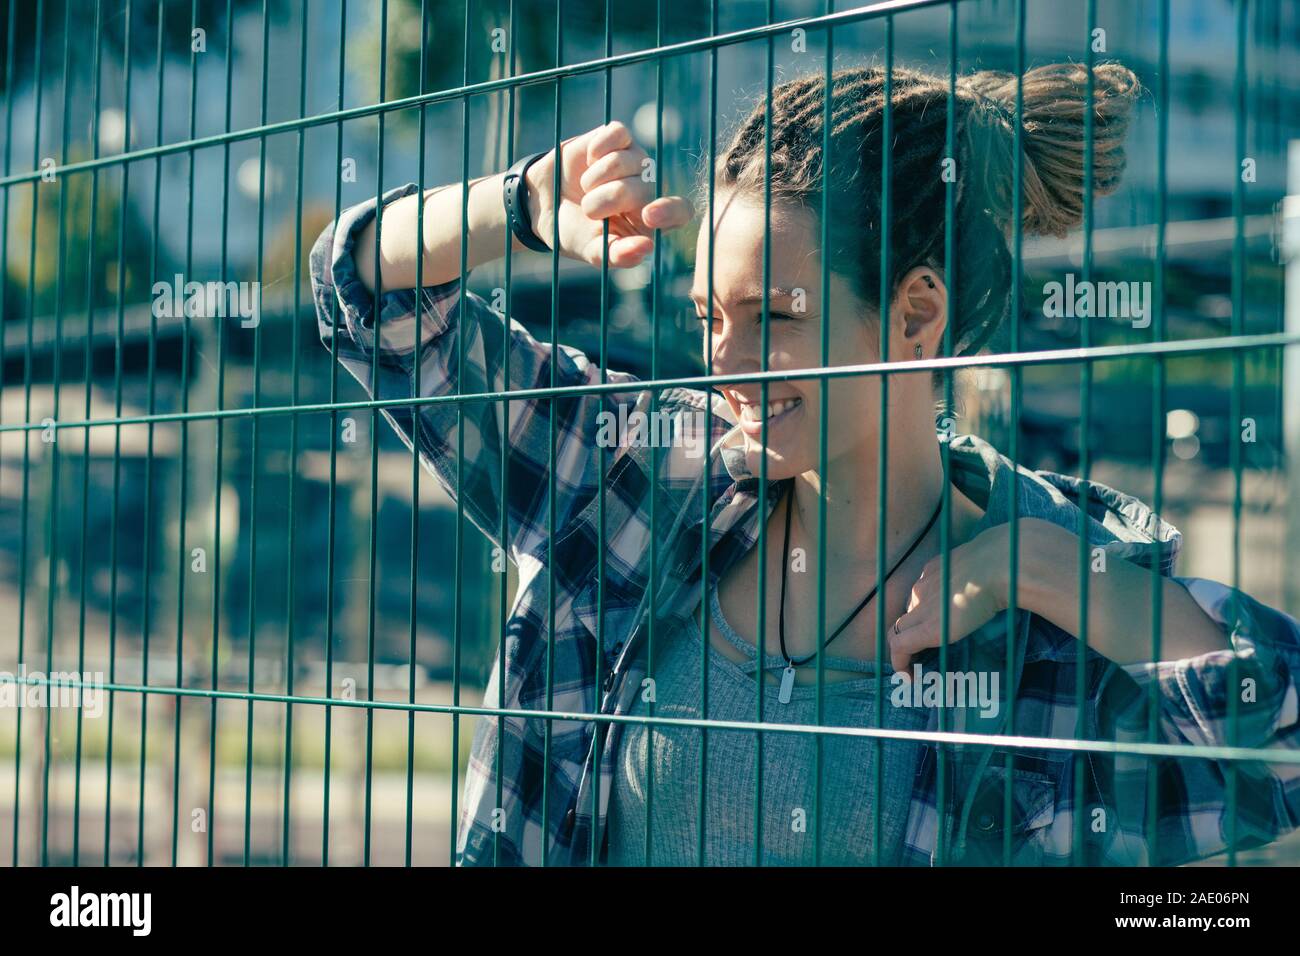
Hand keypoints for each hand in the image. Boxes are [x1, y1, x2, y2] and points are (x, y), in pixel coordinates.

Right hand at [523, 121, 693, 267]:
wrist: (546, 204)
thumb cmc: (577, 232)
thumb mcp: (594, 252)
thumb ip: (619, 255)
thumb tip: (646, 249)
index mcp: (653, 220)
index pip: (680, 211)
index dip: (669, 211)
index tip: (649, 215)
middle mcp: (650, 187)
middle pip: (642, 188)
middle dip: (608, 200)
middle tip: (589, 211)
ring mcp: (636, 159)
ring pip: (624, 161)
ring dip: (595, 178)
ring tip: (586, 187)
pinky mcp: (619, 137)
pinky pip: (617, 134)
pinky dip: (597, 148)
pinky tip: (589, 160)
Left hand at [887, 524, 1010, 676]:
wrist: (998, 566)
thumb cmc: (1003, 562)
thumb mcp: (988, 565)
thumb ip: (986, 575)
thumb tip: (1011, 582)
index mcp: (935, 570)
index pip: (921, 596)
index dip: (923, 614)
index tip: (935, 626)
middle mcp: (922, 588)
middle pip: (908, 614)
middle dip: (911, 633)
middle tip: (923, 652)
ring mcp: (921, 608)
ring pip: (898, 630)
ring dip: (904, 650)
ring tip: (914, 667)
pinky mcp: (926, 628)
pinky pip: (899, 647)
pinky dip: (900, 663)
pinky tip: (909, 677)